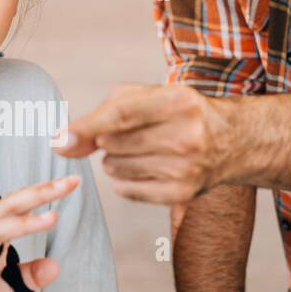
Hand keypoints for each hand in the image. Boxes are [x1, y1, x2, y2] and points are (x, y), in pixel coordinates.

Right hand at [0, 174, 80, 291]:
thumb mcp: (6, 290)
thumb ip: (28, 276)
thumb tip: (55, 265)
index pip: (20, 209)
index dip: (44, 195)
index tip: (73, 183)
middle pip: (9, 208)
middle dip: (39, 194)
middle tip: (67, 184)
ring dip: (22, 224)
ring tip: (51, 217)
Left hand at [54, 84, 230, 204]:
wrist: (233, 142)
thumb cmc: (179, 113)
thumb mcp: (149, 98)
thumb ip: (102, 115)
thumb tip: (61, 144)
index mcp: (179, 101)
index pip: (122, 114)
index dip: (86, 127)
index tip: (58, 140)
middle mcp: (186, 136)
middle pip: (113, 144)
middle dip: (106, 140)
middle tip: (129, 133)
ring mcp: (186, 169)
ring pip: (115, 168)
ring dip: (115, 160)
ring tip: (142, 149)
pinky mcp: (183, 194)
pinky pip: (127, 190)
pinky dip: (125, 180)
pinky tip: (146, 167)